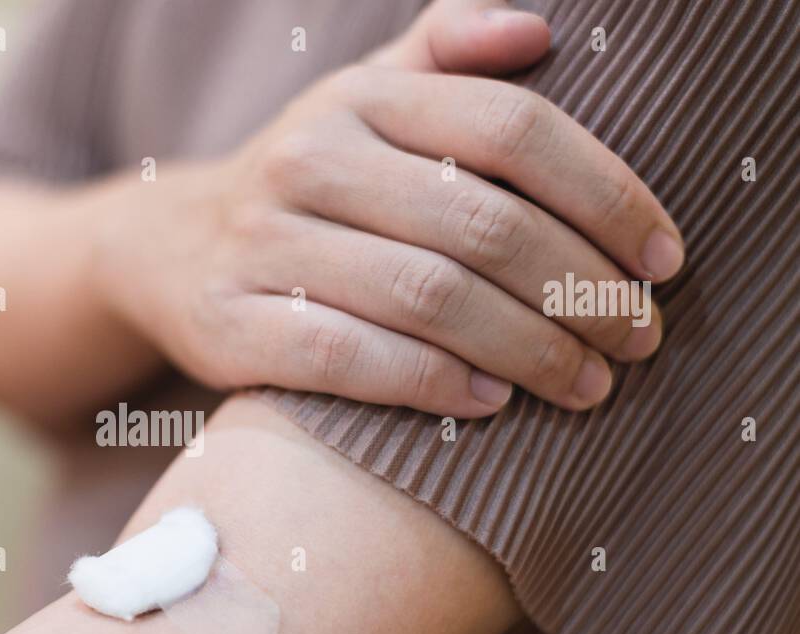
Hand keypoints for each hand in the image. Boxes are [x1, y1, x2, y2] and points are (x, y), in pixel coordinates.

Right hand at [94, 0, 683, 416]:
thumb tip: (540, 28)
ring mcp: (263, 246)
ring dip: (527, 350)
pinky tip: (490, 402)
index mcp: (358, 97)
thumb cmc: (304, 185)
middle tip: (637, 339)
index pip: (510, 130)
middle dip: (578, 291)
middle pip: (479, 225)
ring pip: (426, 299)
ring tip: (588, 382)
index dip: (606, 195)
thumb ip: (445, 56)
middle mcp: (307, 160)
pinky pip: (351, 359)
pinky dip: (432, 384)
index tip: (662, 260)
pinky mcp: (233, 325)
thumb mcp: (360, 100)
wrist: (166, 251)